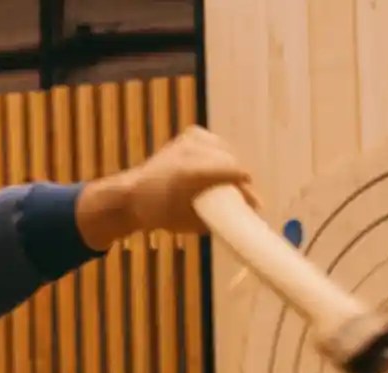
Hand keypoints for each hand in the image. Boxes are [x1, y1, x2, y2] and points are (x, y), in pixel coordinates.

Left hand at [119, 124, 259, 234]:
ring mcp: (190, 140)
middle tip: (243, 196)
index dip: (246, 187)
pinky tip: (219, 166)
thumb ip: (223, 216)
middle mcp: (191, 151)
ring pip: (225, 150)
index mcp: (191, 172)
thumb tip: (252, 212)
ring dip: (230, 165)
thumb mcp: (192, 221)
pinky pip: (216, 143)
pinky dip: (221, 154)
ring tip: (230, 183)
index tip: (254, 202)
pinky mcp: (189, 134)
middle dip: (239, 179)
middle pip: (231, 161)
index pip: (233, 172)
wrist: (133, 194)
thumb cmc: (161, 213)